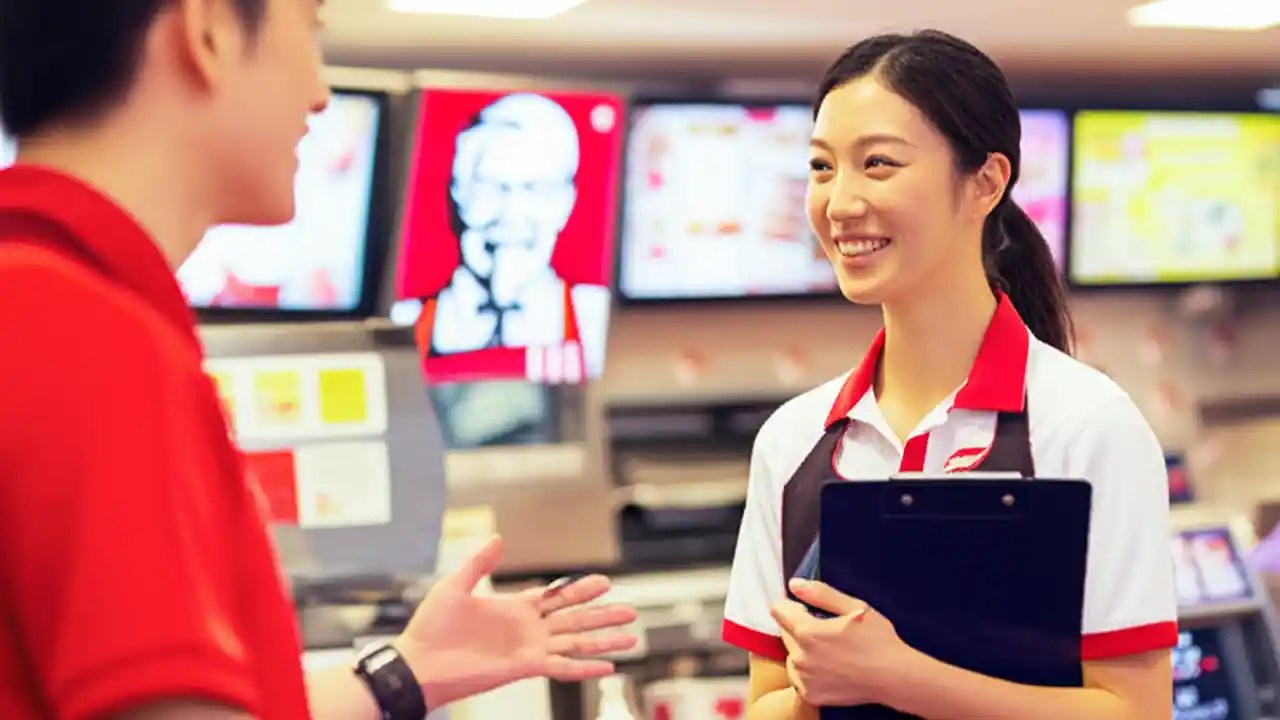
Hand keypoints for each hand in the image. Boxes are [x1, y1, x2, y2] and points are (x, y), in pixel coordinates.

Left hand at [394, 536, 637, 708]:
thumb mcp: (455, 585)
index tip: (604, 582)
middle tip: (629, 611)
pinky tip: (608, 666)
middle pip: (574, 619)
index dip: (581, 590)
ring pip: (575, 642)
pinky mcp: (524, 667)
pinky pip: (562, 667)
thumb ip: (479, 562)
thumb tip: (498, 537)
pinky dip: (585, 667)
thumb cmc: (431, 627)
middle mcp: (527, 629)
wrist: (418, 662)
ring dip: (602, 640)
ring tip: (629, 637)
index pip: (557, 597)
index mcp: (514, 608)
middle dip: (602, 614)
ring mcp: (528, 649)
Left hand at [770, 579, 919, 707]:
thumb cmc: (878, 641)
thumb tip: (794, 584)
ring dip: (803, 649)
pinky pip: (799, 676)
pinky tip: (830, 667)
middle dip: (799, 626)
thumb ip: (820, 593)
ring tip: (832, 650)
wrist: (894, 678)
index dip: (791, 605)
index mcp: (807, 632)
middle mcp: (800, 657)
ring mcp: (804, 679)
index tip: (806, 607)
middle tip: (828, 630)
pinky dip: (809, 670)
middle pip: (785, 632)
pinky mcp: (810, 694)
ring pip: (792, 654)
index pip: (779, 610)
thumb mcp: (854, 607)